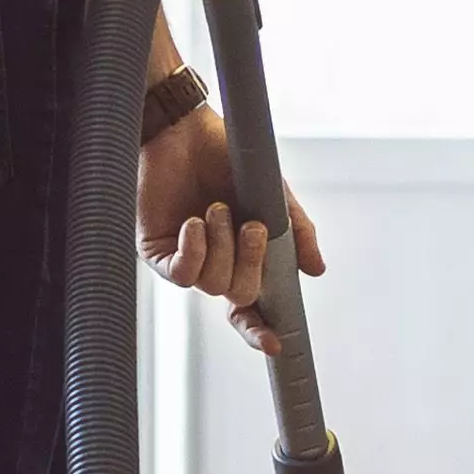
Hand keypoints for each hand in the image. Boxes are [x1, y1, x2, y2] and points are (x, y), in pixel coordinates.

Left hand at [137, 107, 326, 352]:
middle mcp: (213, 263)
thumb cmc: (227, 157)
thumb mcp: (274, 196)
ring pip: (212, 284)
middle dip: (251, 264)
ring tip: (217, 210)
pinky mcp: (158, 251)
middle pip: (239, 296)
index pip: (250, 308)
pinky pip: (181, 274)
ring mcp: (185, 258)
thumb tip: (316, 270)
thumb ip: (296, 232)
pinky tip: (196, 223)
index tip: (275, 343)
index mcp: (241, 257)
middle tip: (252, 226)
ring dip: (222, 247)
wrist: (187, 129)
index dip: (259, 330)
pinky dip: (195, 251)